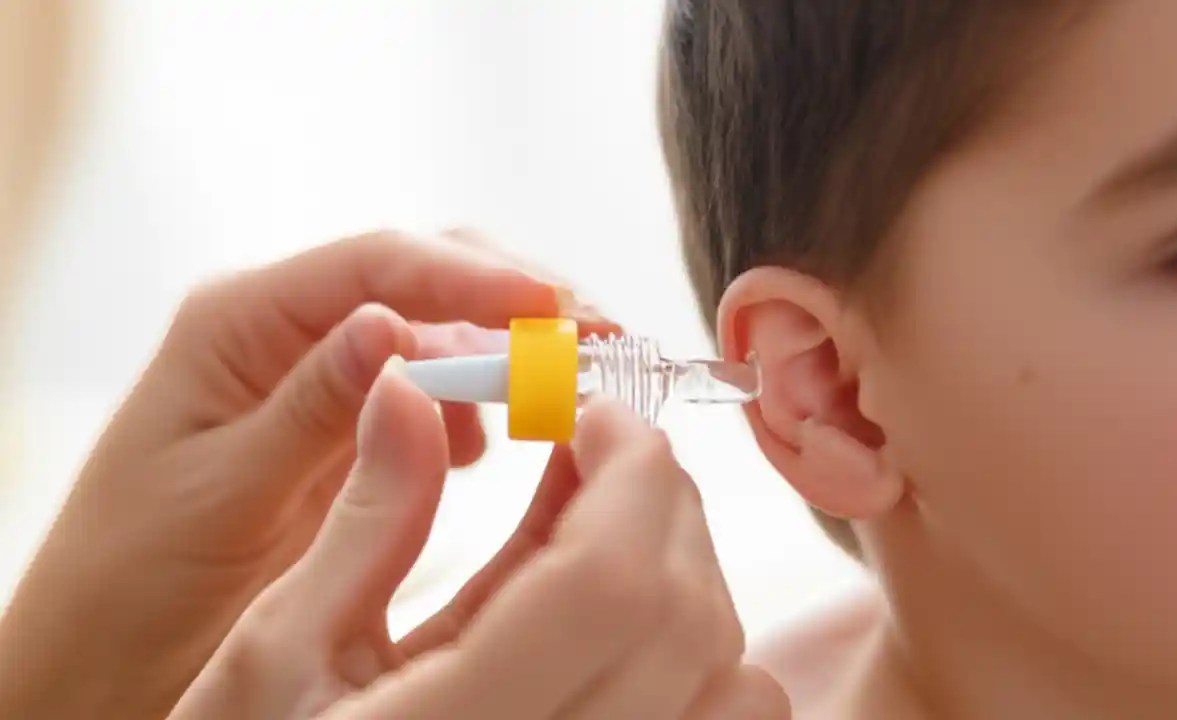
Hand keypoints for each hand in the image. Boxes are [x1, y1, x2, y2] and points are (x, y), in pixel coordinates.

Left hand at [0, 230, 609, 718]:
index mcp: (239, 323)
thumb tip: (393, 324)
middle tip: (596, 340)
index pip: (378, 266)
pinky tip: (487, 446)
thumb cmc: (132, 580)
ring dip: (506, 350)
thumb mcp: (222, 496)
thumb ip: (307, 409)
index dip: (476, 278)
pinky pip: (432, 387)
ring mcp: (320, 374)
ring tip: (556, 397)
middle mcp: (286, 331)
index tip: (557, 307)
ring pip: (440, 326)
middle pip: (424, 275)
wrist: (100, 652)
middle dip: (515, 299)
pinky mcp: (347, 423)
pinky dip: (479, 402)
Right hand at [169, 372, 789, 719]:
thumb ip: (366, 519)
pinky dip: (706, 648)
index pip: (610, 586)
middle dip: (657, 495)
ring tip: (602, 524)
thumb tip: (410, 385)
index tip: (589, 411)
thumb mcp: (277, 652)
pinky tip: (620, 613)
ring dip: (686, 566)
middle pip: (688, 613)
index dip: (626, 471)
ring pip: (734, 673)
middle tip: (594, 446)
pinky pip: (730, 719)